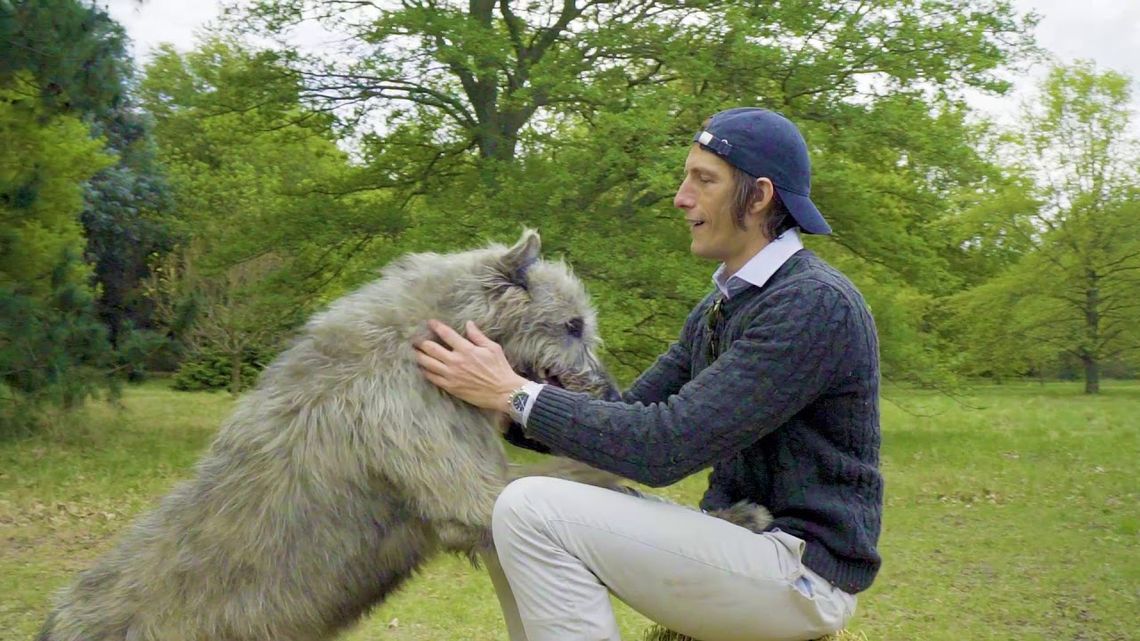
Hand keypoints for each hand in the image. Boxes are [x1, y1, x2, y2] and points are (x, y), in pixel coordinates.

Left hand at [414, 319, 528, 411]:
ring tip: (414, 351)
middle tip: (414, 338)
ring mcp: (451, 375)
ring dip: (419, 356)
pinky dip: (425, 372)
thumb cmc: (500, 369)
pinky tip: (421, 368)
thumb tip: (468, 324)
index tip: (429, 322)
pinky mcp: (451, 387)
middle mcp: (456, 361)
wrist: (503, 392)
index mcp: (466, 349)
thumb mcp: (492, 348)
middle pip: (431, 348)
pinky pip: (432, 378)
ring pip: (427, 363)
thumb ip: (478, 336)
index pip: (446, 334)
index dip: (436, 326)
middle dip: (420, 342)